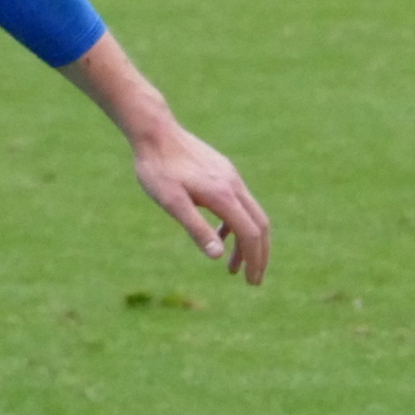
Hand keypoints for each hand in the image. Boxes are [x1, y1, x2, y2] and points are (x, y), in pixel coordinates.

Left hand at [129, 121, 269, 283]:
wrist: (154, 132)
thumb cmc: (157, 170)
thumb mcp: (171, 203)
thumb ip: (196, 228)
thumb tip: (219, 256)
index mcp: (223, 195)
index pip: (250, 233)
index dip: (254, 259)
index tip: (251, 281)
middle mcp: (233, 185)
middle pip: (259, 225)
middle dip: (259, 255)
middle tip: (253, 280)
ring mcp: (230, 177)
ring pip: (250, 214)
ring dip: (246, 242)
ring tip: (232, 267)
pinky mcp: (223, 172)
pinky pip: (238, 203)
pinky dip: (234, 224)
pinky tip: (219, 235)